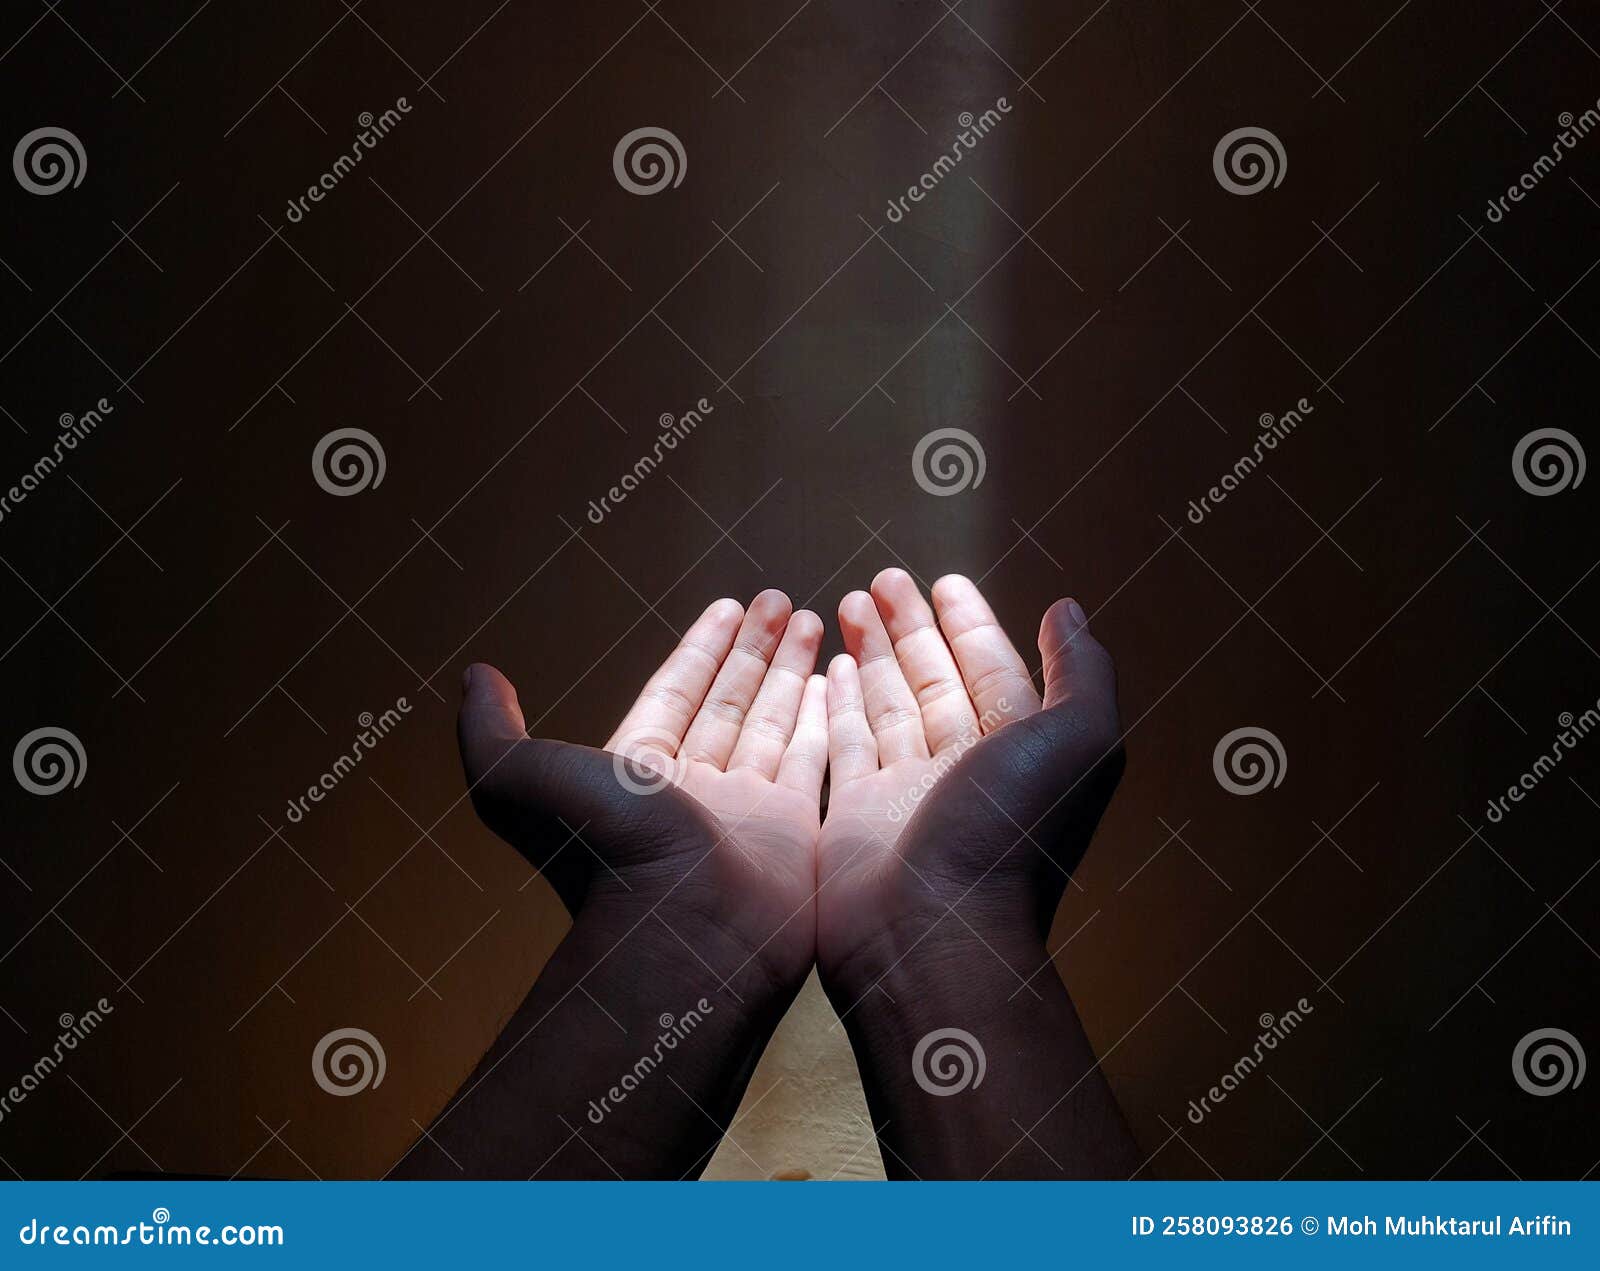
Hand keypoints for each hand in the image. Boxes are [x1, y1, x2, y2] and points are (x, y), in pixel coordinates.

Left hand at [459, 588, 826, 997]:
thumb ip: (492, 729)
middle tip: (780, 600)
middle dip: (754, 650)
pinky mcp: (796, 830)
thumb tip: (475, 676)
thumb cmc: (606, 850)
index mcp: (638, 774)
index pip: (675, 693)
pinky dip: (824, 718)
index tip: (730, 606)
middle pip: (729, 702)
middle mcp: (695, 790)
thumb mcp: (521, 779)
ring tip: (812, 618)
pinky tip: (836, 678)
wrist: (682, 929)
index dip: (701, 649)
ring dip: (792, 672)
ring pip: (774, 724)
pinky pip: (814, 760)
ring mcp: (748, 811)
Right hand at [814, 569, 1135, 1177]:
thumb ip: (1083, 672)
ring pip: (887, 705)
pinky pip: (845, 744)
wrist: (935, 931)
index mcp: (1018, 750)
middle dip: (912, 626)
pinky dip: (838, 703)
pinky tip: (827, 666)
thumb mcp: (1080, 742)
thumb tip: (1068, 611)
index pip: (991, 668)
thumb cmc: (1009, 830)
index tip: (944, 580)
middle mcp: (962, 767)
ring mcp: (905, 791)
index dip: (969, 622)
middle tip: (882, 577)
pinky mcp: (855, 813)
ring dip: (872, 652)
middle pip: (934, 679)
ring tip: (848, 600)